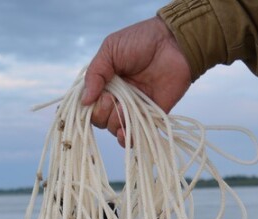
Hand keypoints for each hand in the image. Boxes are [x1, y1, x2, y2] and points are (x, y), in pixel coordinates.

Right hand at [82, 17, 192, 144]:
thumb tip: (84, 101)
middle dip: (102, 113)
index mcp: (105, 84)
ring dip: (116, 121)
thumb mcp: (110, 49)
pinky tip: (125, 132)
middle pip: (100, 120)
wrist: (173, 42)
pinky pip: (136, 136)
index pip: (89, 106)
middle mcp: (117, 98)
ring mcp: (134, 108)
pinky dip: (128, 138)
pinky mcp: (151, 116)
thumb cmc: (141, 41)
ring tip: (124, 106)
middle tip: (113, 98)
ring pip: (115, 128)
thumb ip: (95, 73)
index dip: (91, 106)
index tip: (101, 95)